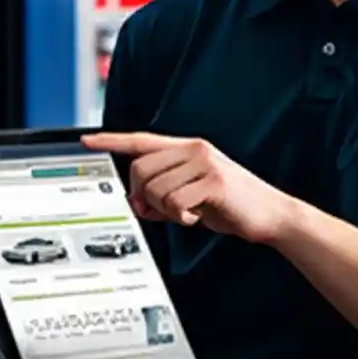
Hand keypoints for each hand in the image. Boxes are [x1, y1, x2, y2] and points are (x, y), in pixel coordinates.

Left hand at [82, 132, 299, 243]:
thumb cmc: (230, 205)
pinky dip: (182, 218)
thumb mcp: (190, 198)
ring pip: (155, 190)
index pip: (140, 141)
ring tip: (189, 213)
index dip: (111, 141)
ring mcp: (204, 163)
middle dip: (142, 197)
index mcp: (186, 148)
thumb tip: (134, 203)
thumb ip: (161, 195)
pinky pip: (175, 203)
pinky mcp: (214, 182)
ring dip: (166, 212)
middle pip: (140, 170)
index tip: (87, 140)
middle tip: (159, 211)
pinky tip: (199, 217)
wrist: (270, 215)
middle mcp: (193, 149)